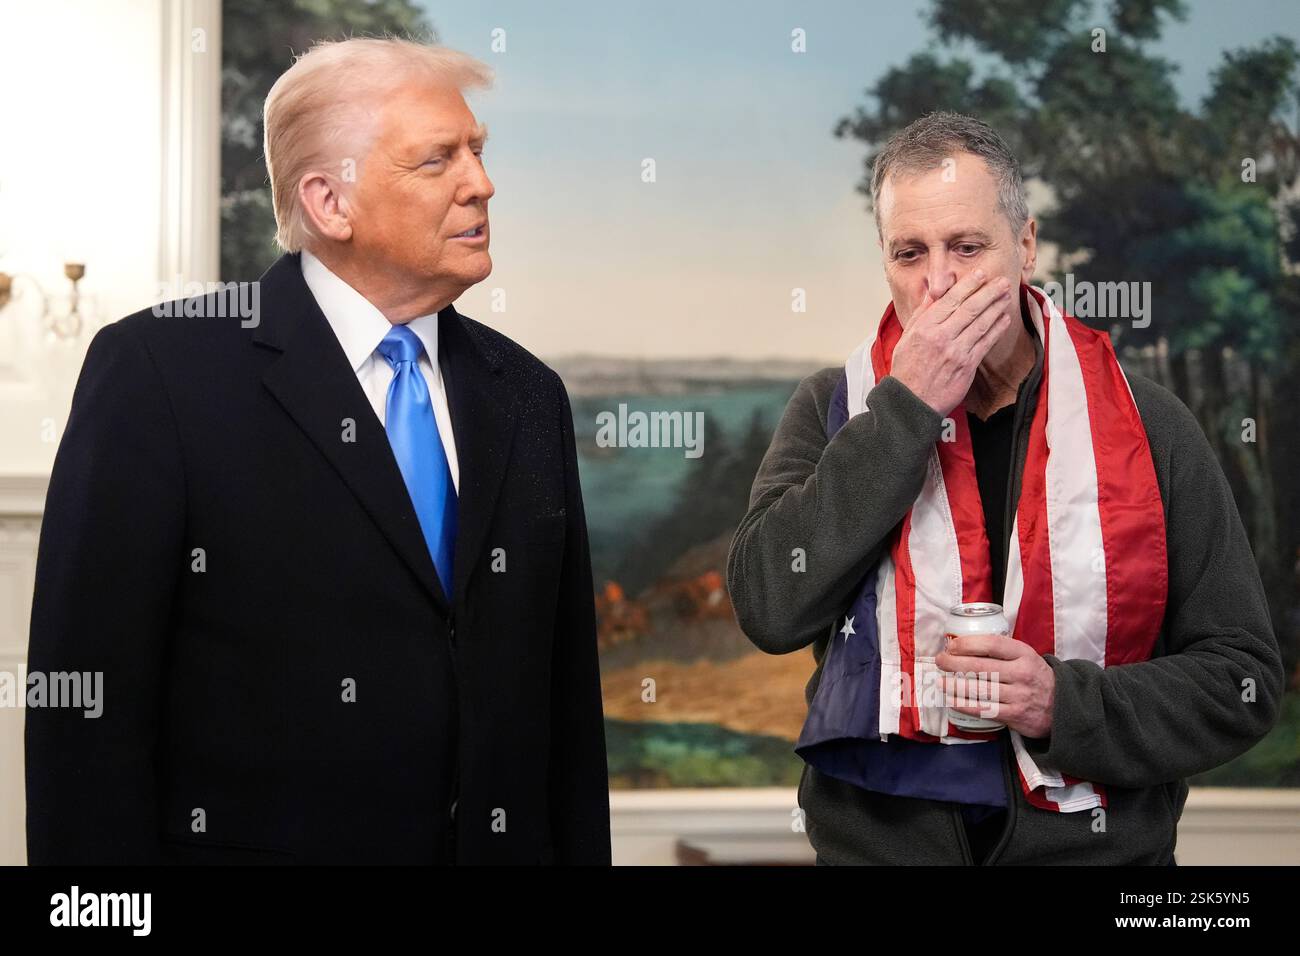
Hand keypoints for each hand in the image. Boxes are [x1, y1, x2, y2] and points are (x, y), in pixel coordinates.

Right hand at [889, 271, 1014, 416]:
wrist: (910, 401)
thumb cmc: (907, 369)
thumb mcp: (907, 336)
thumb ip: (923, 312)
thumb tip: (933, 290)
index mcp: (925, 327)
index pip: (950, 299)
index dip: (968, 284)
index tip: (980, 273)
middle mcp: (941, 337)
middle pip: (970, 308)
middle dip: (989, 292)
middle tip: (1002, 280)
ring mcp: (956, 351)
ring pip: (981, 323)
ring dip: (997, 307)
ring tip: (1007, 295)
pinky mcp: (967, 366)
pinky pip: (986, 342)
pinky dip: (997, 328)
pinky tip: (1004, 318)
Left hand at [934, 633, 1054, 738]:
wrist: (1062, 706)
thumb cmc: (1035, 677)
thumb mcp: (1026, 656)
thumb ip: (1002, 651)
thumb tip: (964, 643)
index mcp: (1024, 654)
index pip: (992, 644)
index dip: (968, 643)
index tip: (952, 645)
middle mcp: (1021, 673)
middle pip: (982, 666)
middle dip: (955, 663)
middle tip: (940, 661)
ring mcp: (1018, 695)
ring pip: (980, 689)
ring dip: (955, 685)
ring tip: (940, 681)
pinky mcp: (1015, 715)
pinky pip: (984, 709)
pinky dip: (964, 704)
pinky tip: (951, 699)